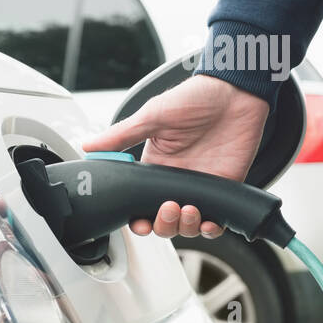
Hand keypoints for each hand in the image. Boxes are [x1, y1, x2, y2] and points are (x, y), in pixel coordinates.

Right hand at [82, 74, 268, 237]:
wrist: (235, 93)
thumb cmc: (195, 98)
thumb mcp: (153, 115)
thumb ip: (121, 136)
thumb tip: (87, 145)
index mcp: (155, 166)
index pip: (140, 203)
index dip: (138, 218)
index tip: (138, 222)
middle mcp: (176, 180)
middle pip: (163, 220)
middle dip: (163, 224)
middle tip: (168, 207)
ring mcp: (200, 186)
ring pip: (188, 225)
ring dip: (185, 226)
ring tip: (188, 209)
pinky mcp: (224, 188)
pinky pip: (218, 220)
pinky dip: (212, 229)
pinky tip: (209, 221)